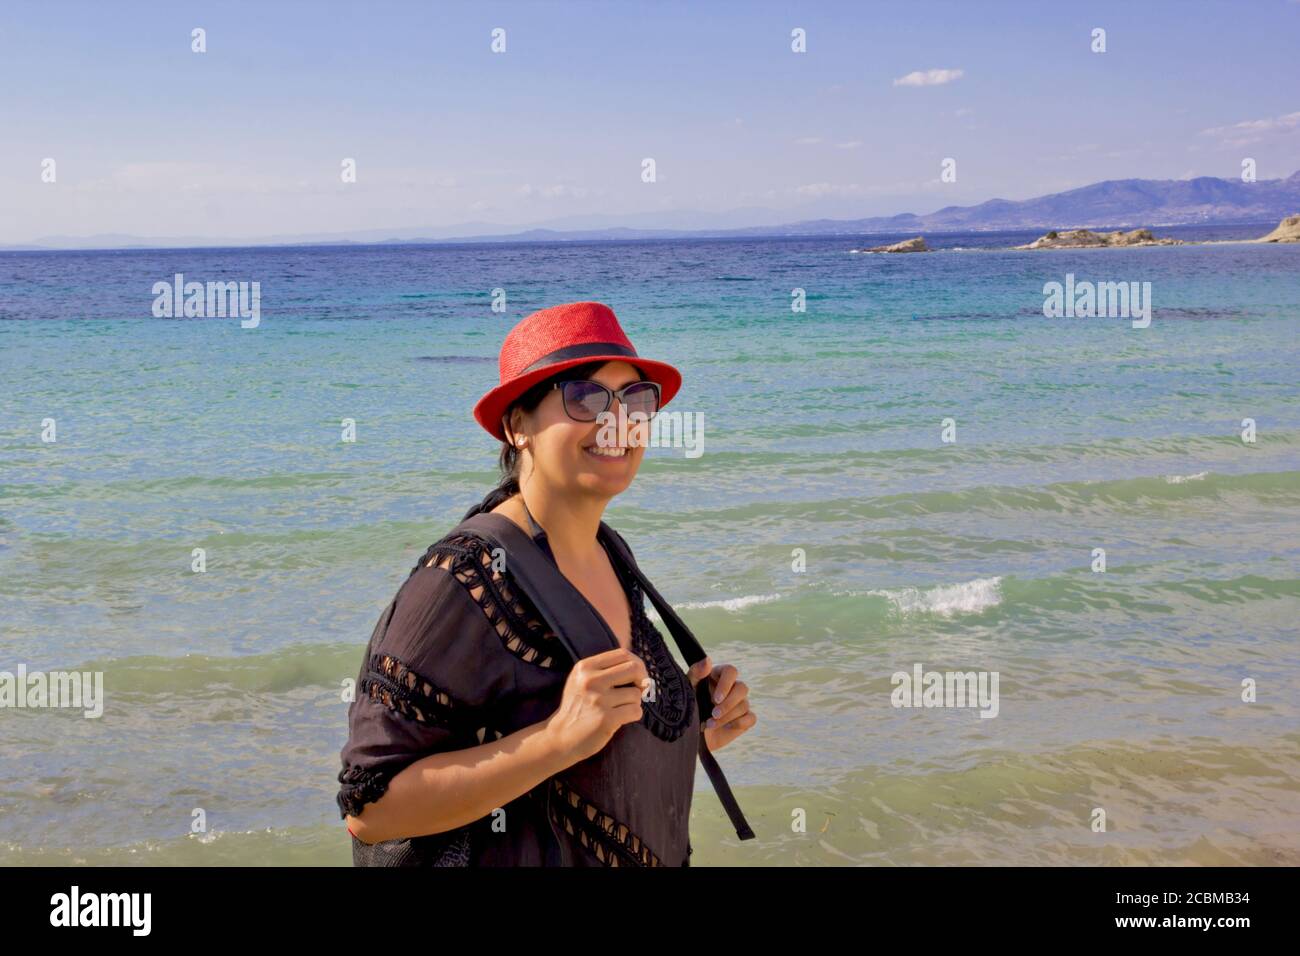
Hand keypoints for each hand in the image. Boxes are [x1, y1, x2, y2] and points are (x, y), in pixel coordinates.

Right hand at [546, 648, 650, 763]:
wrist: (561, 736)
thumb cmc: (578, 707)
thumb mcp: (582, 679)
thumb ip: (604, 668)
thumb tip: (638, 665)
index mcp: (585, 667)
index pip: (623, 654)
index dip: (637, 664)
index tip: (637, 677)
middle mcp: (591, 680)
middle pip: (634, 669)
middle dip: (643, 681)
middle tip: (640, 691)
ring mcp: (598, 700)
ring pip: (636, 694)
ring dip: (634, 703)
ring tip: (620, 709)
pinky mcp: (606, 719)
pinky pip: (635, 711)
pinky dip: (634, 715)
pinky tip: (621, 719)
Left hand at [686, 656, 755, 752]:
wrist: (691, 732)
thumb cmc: (689, 706)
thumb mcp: (688, 689)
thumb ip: (696, 673)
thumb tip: (708, 661)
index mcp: (719, 676)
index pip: (731, 671)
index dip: (726, 684)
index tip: (715, 699)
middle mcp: (732, 687)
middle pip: (742, 688)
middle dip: (728, 704)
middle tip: (713, 714)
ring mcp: (739, 702)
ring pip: (744, 705)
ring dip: (727, 717)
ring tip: (710, 724)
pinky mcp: (744, 718)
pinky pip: (751, 718)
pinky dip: (740, 723)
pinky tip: (726, 727)